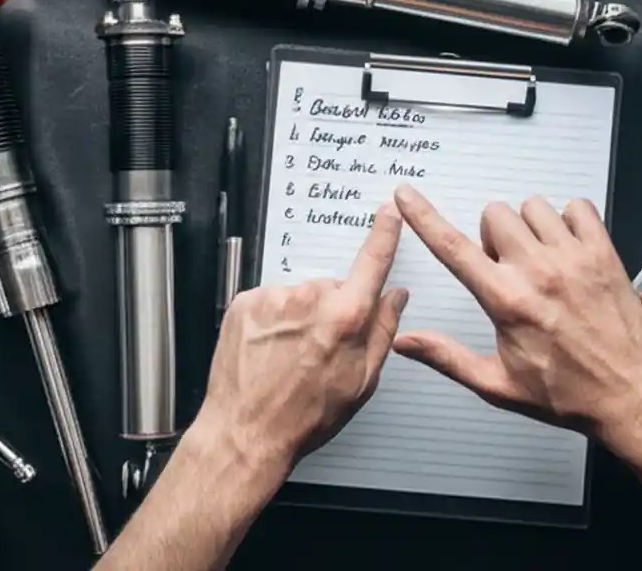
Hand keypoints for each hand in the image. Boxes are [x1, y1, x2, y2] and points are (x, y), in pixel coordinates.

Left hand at [192, 201, 409, 474]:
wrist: (246, 431)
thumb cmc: (304, 416)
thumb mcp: (362, 382)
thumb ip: (383, 331)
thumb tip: (395, 298)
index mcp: (345, 317)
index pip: (372, 261)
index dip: (384, 233)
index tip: (389, 211)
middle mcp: (309, 299)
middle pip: (332, 288)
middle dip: (332, 310)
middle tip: (321, 350)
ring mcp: (273, 298)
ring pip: (299, 297)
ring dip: (299, 317)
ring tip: (290, 356)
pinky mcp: (245, 303)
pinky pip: (270, 302)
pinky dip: (272, 321)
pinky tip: (269, 350)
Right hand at [390, 185, 641, 457]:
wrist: (633, 396)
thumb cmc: (567, 395)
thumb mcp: (498, 384)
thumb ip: (447, 357)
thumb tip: (404, 342)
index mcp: (507, 301)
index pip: (453, 248)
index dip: (423, 217)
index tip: (406, 196)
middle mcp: (539, 272)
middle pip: (495, 215)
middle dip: (492, 235)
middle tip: (505, 267)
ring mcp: (575, 258)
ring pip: (533, 207)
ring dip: (528, 226)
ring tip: (540, 259)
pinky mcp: (604, 254)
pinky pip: (577, 208)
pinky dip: (568, 220)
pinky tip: (568, 250)